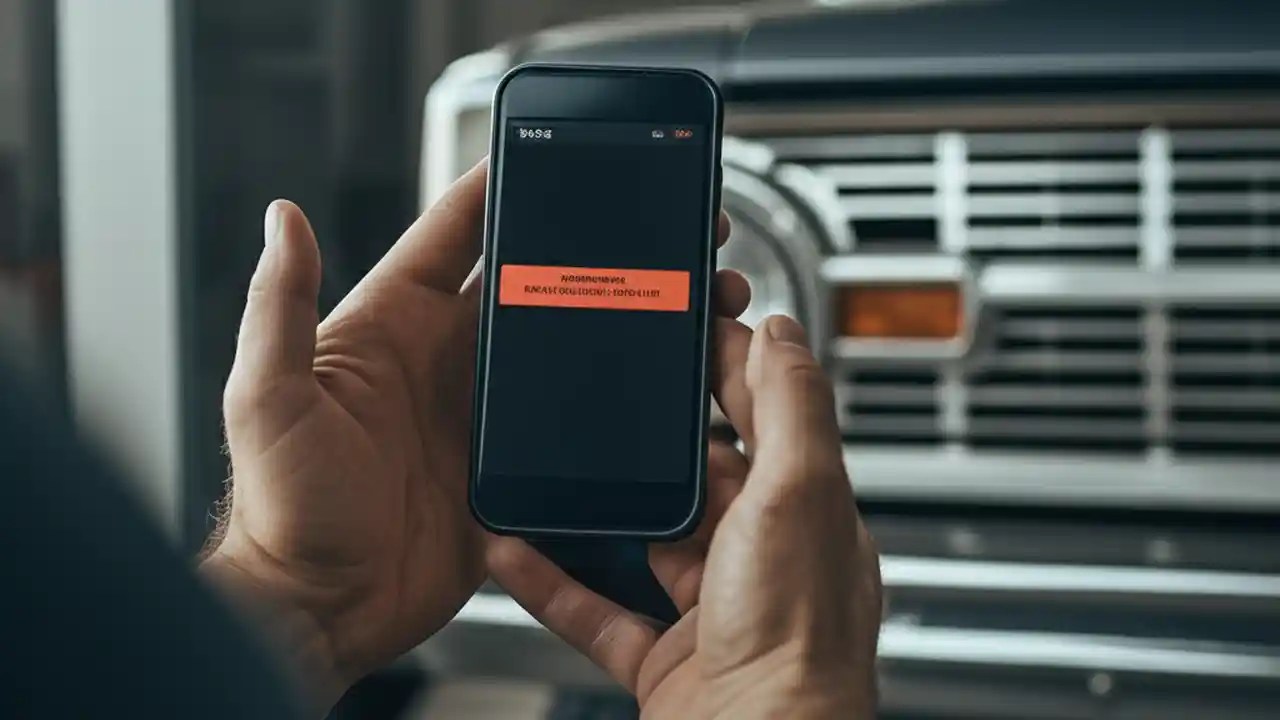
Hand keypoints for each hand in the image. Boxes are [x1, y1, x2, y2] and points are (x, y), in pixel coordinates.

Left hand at [201, 161, 745, 709]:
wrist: (317, 611)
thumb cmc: (279, 510)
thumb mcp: (268, 399)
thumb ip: (278, 307)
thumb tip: (281, 217)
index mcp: (392, 326)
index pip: (451, 237)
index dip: (496, 191)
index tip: (545, 154)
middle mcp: (443, 362)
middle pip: (525, 284)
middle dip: (584, 249)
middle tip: (643, 227)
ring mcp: (480, 414)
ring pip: (560, 346)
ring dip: (613, 320)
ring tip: (671, 298)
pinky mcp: (509, 468)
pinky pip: (569, 422)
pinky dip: (612, 401)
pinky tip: (656, 388)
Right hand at [489, 315, 882, 718]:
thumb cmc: (796, 644)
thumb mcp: (798, 495)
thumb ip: (791, 408)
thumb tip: (782, 332)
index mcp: (809, 518)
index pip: (771, 420)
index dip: (730, 370)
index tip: (688, 327)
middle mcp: (766, 563)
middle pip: (708, 479)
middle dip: (661, 437)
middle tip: (615, 389)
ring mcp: (713, 614)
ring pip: (647, 544)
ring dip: (603, 508)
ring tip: (562, 463)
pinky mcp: (663, 660)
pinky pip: (597, 609)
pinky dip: (554, 580)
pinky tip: (518, 551)